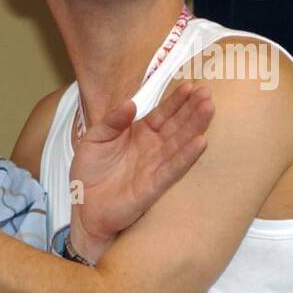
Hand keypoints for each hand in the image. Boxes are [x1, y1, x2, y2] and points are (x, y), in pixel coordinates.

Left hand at [69, 82, 213, 261]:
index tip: (191, 85)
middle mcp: (152, 147)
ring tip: (209, 108)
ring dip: (195, 126)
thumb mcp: (95, 139)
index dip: (176, 100)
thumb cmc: (89, 173)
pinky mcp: (154, 186)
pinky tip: (201, 142)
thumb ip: (112, 121)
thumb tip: (130, 103)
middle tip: (208, 92)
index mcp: (139, 133)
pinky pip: (173, 169)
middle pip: (176, 124)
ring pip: (180, 143)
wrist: (83, 207)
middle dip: (192, 108)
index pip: (162, 113)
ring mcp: (155, 166)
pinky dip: (186, 156)